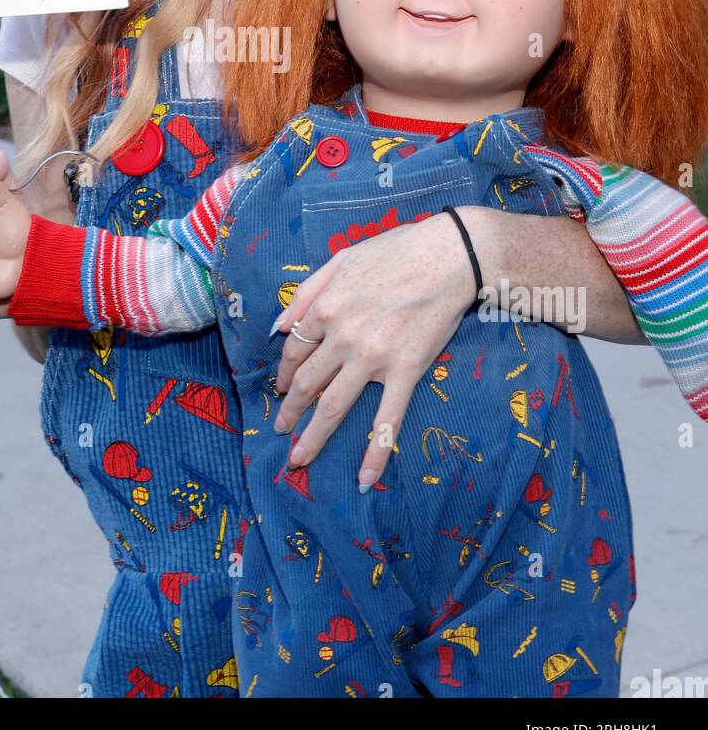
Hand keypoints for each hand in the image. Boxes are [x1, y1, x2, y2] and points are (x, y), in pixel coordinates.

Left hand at [271, 213, 474, 487]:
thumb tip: (279, 325)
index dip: (285, 371)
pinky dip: (375, 452)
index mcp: (326, 308)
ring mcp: (373, 358)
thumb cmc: (396, 251)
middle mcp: (343, 337)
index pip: (295, 349)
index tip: (281, 387)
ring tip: (298, 457)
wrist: (450, 257)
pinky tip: (365, 478)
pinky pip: (387, 420)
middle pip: (307, 383)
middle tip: (280, 429)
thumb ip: (307, 291)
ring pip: (334, 406)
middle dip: (289, 409)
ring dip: (313, 436)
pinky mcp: (405, 372)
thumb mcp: (342, 259)